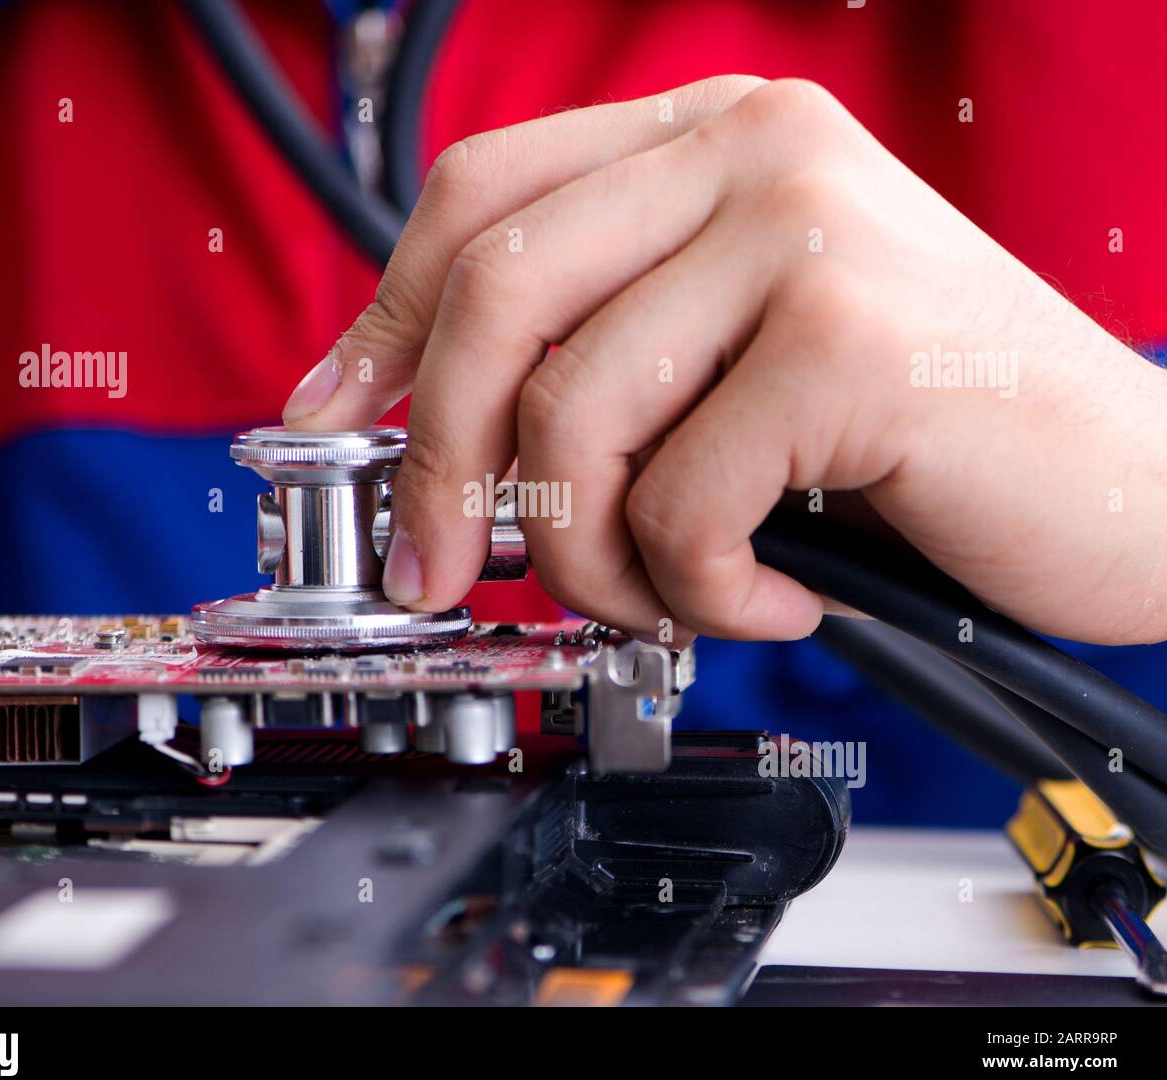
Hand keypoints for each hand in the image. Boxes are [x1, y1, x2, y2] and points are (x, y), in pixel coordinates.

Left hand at [284, 76, 1166, 645]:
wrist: (1125, 484)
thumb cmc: (922, 436)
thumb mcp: (737, 367)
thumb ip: (609, 364)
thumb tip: (443, 444)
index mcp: (710, 143)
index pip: (481, 198)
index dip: (385, 321)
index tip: (332, 418)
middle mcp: (754, 156)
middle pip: (495, 296)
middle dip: (442, 466)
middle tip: (447, 574)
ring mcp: (806, 232)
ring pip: (575, 415)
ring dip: (595, 557)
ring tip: (667, 597)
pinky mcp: (850, 338)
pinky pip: (680, 500)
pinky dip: (701, 587)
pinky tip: (771, 593)